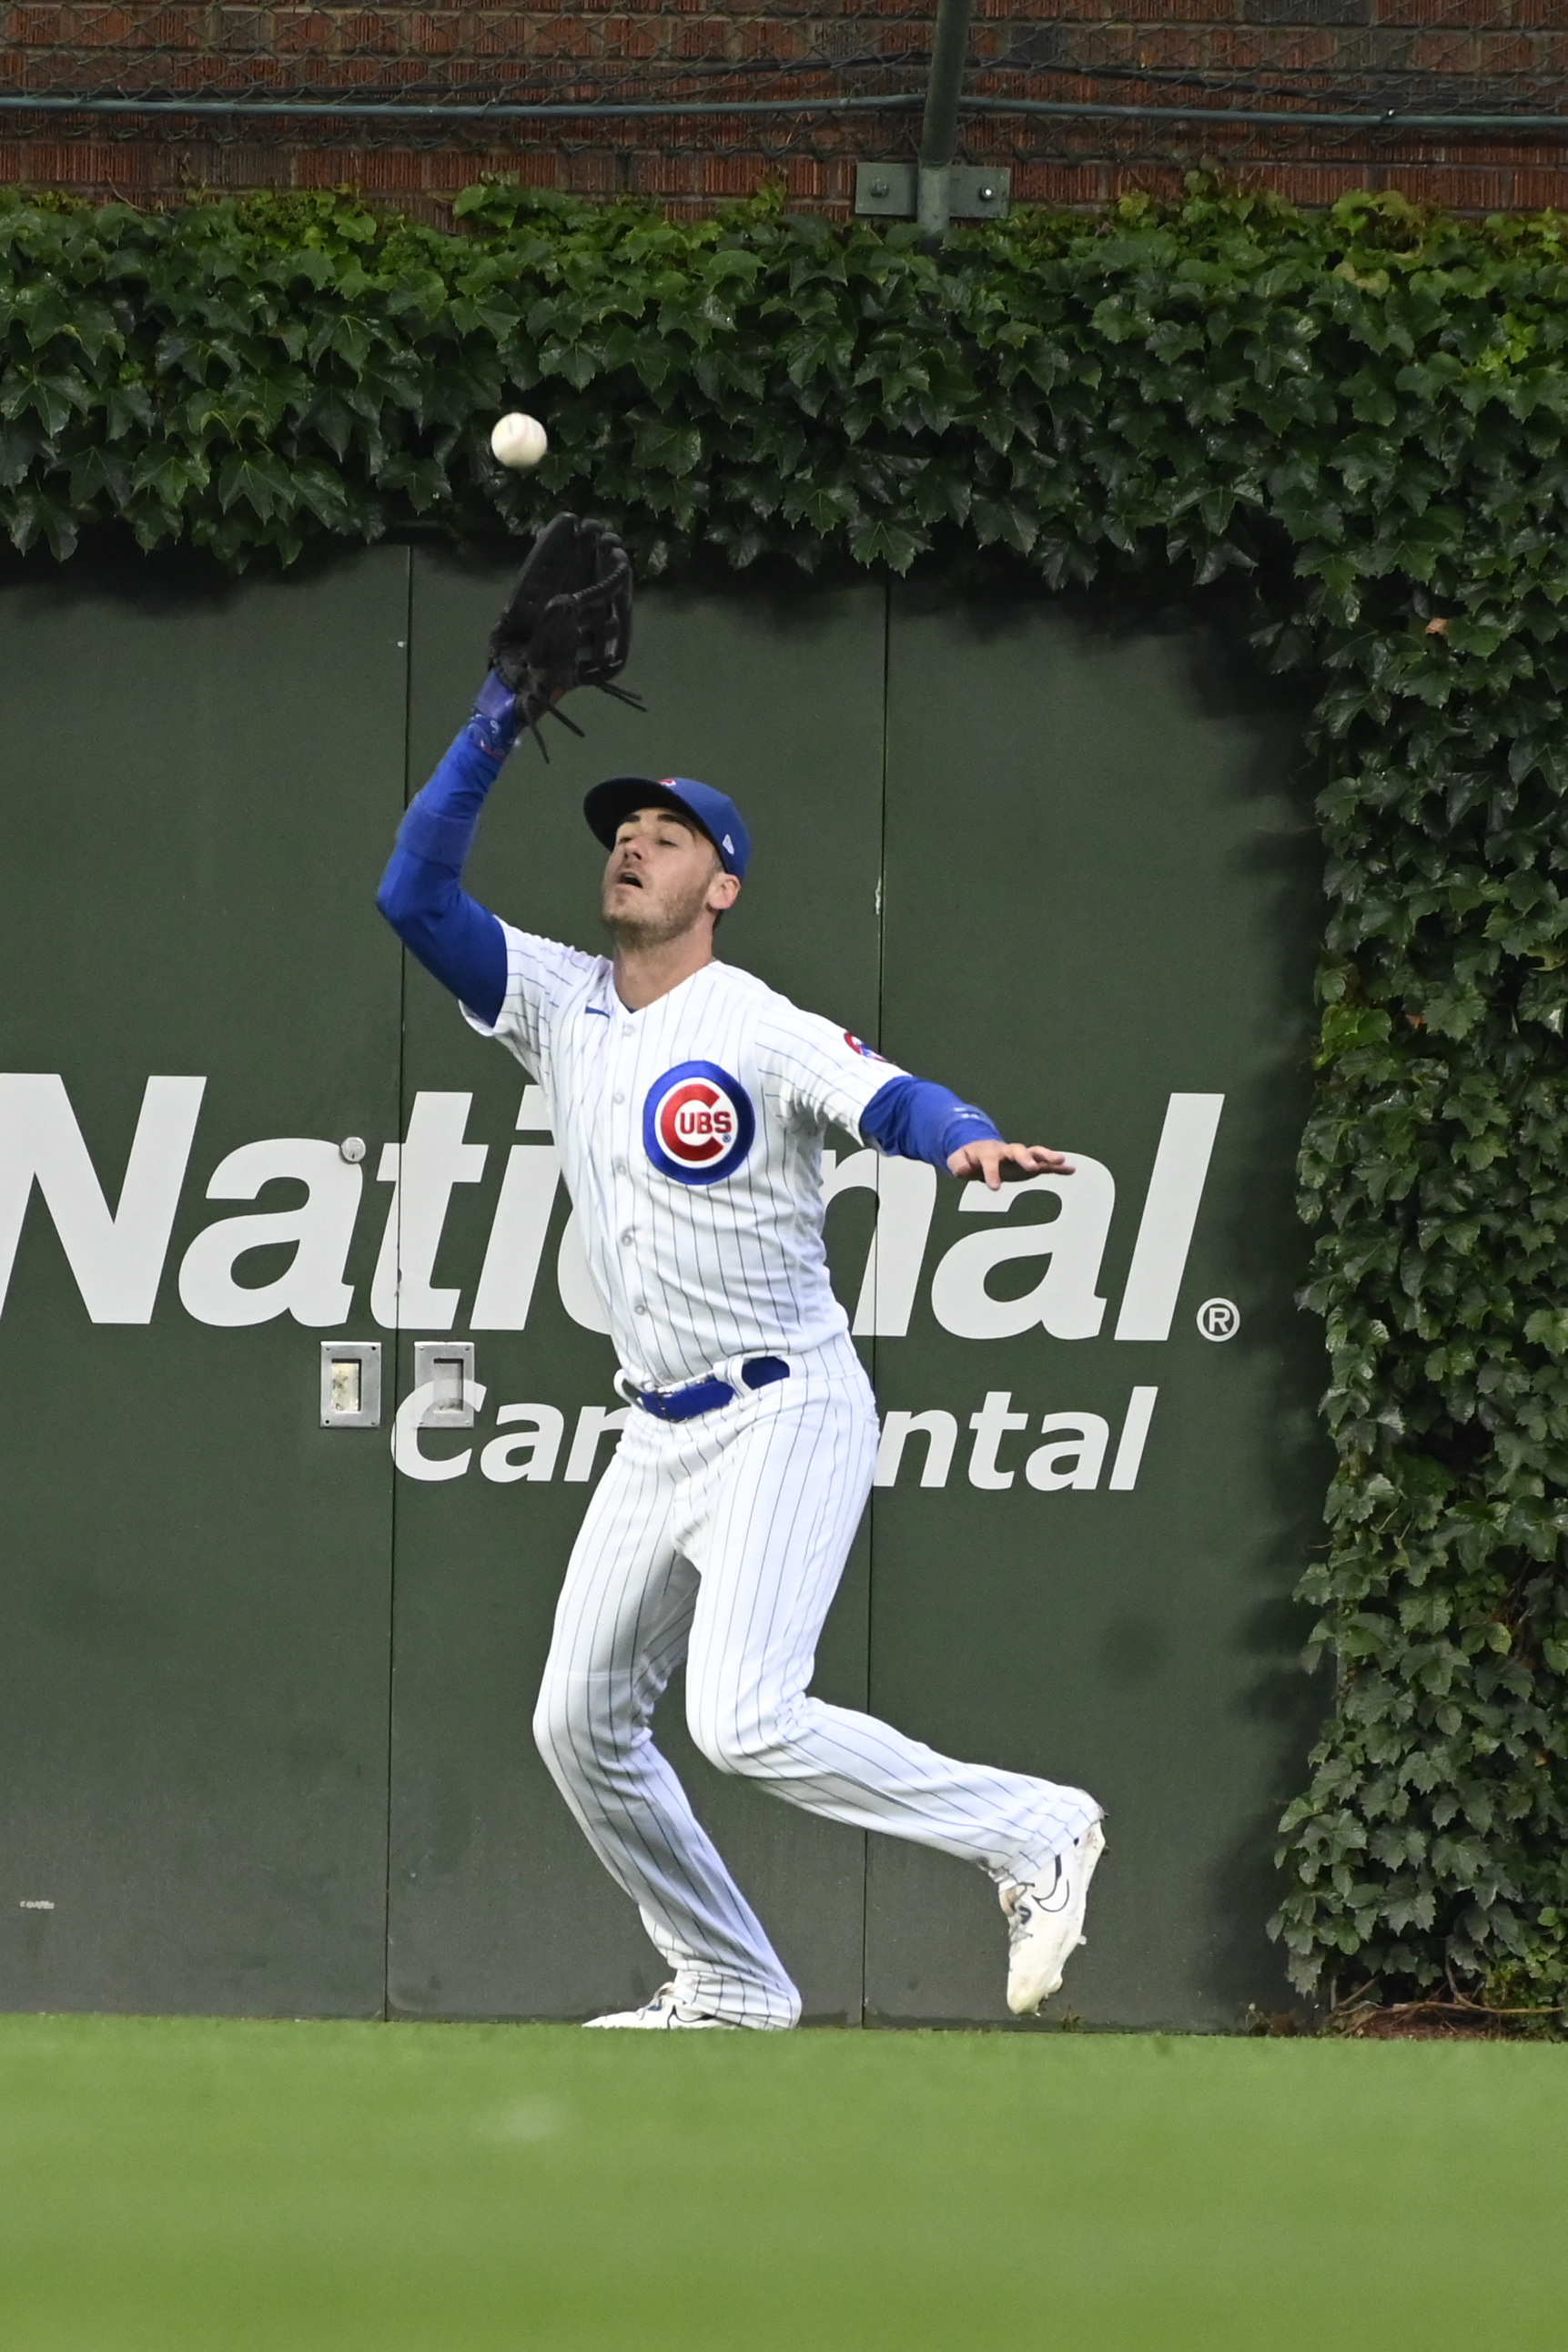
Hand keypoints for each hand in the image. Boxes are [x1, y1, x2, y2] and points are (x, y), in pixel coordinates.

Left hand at [946, 1140, 1072, 1190]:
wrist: (979, 1149)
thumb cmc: (970, 1159)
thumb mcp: (958, 1161)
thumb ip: (959, 1166)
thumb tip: (964, 1170)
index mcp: (988, 1152)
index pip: (990, 1161)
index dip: (992, 1173)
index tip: (995, 1187)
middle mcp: (1007, 1151)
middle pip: (1017, 1150)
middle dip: (1025, 1158)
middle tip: (1032, 1167)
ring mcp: (1020, 1156)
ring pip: (1035, 1152)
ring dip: (1048, 1156)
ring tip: (1062, 1161)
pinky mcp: (1030, 1163)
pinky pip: (1045, 1163)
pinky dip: (1058, 1166)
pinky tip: (1072, 1169)